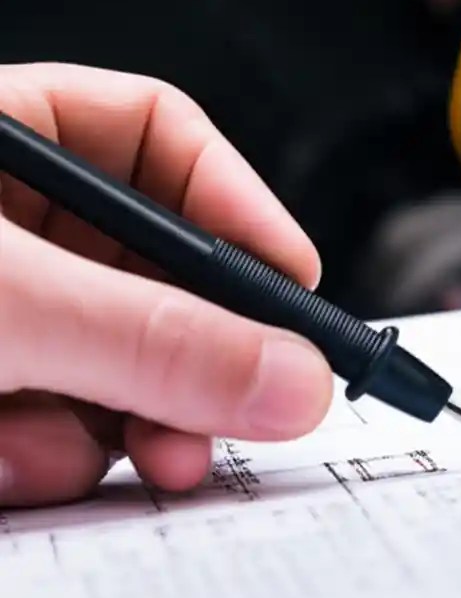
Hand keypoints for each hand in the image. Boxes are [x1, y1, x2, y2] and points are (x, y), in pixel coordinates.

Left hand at [0, 64, 331, 508]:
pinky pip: (52, 419)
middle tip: (246, 397)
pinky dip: (48, 455)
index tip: (295, 280)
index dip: (242, 205)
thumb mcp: (5, 302)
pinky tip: (15, 462)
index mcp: (6, 135)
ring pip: (112, 359)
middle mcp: (2, 220)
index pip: (162, 136)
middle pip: (154, 271)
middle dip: (197, 350)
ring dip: (130, 422)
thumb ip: (152, 340)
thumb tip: (292, 376)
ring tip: (143, 455)